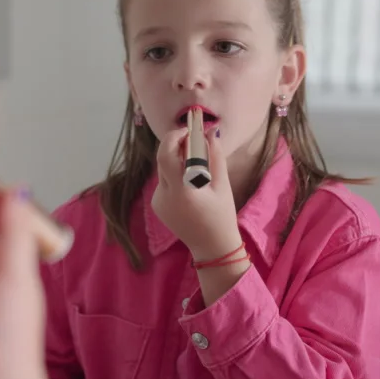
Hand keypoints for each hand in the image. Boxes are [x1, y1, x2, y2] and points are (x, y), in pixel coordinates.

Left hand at [152, 128, 241, 259]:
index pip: (166, 154)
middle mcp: (164, 195)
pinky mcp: (156, 205)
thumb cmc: (222, 216)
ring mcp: (157, 201)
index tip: (189, 131)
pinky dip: (175, 175)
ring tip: (196, 166)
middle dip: (177, 146)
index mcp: (182, 190)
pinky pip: (164, 182)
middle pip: (162, 159)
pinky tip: (190, 185)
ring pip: (163, 169)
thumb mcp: (222, 185)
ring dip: (176, 161)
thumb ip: (215, 156)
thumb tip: (210, 131)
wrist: (211, 247)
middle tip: (194, 142)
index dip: (175, 137)